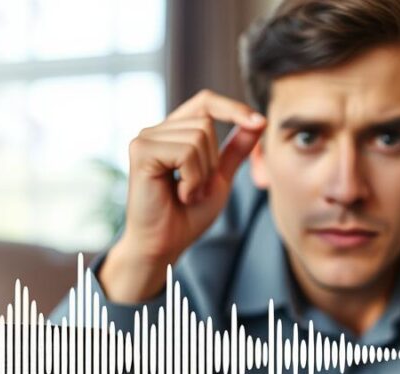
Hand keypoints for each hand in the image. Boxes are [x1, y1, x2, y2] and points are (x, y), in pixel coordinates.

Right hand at [100, 90, 266, 302]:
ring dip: (201, 174)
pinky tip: (179, 195)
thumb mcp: (219, 177)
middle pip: (206, 122)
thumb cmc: (187, 216)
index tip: (258, 122)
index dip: (232, 107)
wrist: (165, 245)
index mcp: (173, 133)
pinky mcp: (141, 151)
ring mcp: (145, 139)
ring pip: (198, 136)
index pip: (205, 102)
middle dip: (212, 161)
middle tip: (195, 190)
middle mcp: (156, 131)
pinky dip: (192, 179)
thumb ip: (235, 149)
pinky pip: (186, 152)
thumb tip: (258, 121)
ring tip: (186, 194)